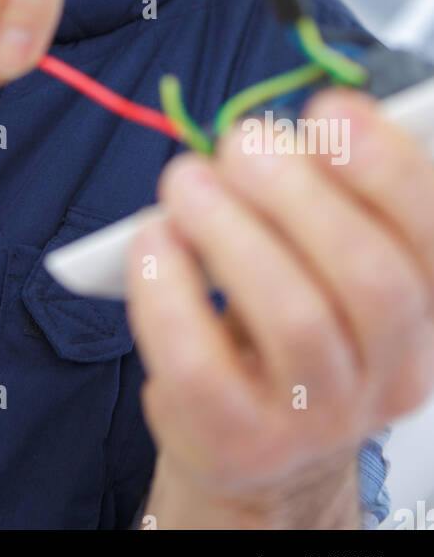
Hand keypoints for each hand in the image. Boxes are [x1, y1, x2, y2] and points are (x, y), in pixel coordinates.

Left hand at [125, 87, 433, 526]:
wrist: (249, 447)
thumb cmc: (278, 328)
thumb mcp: (315, 260)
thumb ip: (315, 196)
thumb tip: (278, 128)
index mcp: (420, 311)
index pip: (432, 240)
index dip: (388, 168)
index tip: (329, 109)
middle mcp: (386, 371)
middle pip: (372, 281)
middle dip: (303, 195)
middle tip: (243, 140)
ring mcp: (316, 417)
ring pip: (295, 319)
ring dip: (233, 232)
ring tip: (186, 181)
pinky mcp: (238, 442)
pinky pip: (202, 365)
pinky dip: (169, 292)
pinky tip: (151, 244)